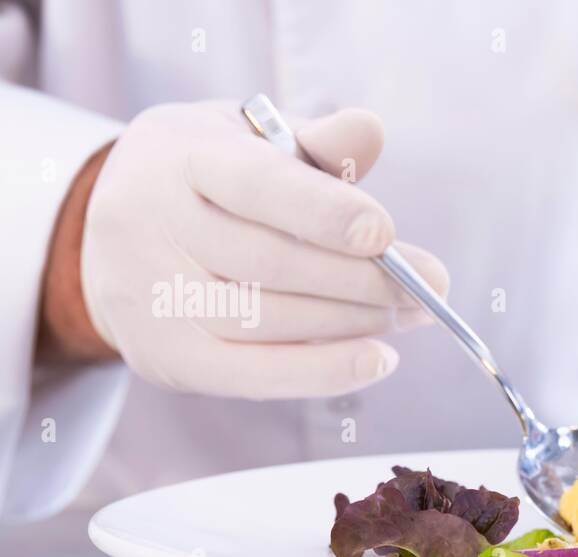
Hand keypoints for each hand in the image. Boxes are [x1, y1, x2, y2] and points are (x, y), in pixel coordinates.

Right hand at [70, 101, 448, 397]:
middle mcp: (148, 224)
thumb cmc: (212, 180)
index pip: (253, 184)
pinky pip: (255, 375)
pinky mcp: (165, 357)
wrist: (119, 235)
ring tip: (412, 314)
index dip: (321, 212)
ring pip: (270, 321)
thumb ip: (314, 143)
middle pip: (272, 263)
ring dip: (355, 323)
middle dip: (364, 278)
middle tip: (430, 286)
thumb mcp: (251, 139)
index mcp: (176, 155)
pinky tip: (376, 360)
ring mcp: (148, 297)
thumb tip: (369, 132)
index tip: (385, 234)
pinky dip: (323, 372)